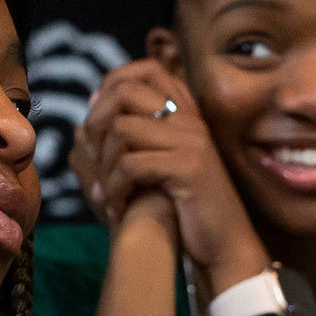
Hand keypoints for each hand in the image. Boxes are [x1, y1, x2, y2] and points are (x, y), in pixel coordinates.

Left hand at [80, 60, 265, 280]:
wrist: (225, 245)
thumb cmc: (186, 207)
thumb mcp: (162, 161)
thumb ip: (137, 130)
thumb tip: (92, 98)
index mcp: (186, 114)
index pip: (145, 70)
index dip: (111, 86)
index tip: (98, 122)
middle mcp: (190, 120)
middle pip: (125, 92)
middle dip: (96, 123)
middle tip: (91, 158)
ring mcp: (191, 142)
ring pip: (122, 130)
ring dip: (102, 165)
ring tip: (104, 192)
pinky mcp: (188, 169)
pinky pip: (131, 165)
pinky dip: (114, 188)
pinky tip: (116, 207)